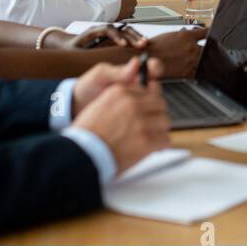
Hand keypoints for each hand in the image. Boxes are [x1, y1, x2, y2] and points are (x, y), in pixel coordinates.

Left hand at [59, 23, 146, 50]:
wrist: (69, 45)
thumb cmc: (71, 50)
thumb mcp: (73, 54)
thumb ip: (80, 57)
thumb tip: (89, 63)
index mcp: (93, 32)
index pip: (106, 29)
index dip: (116, 36)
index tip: (123, 45)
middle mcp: (103, 30)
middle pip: (120, 28)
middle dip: (132, 36)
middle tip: (141, 44)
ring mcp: (110, 33)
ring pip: (126, 30)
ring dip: (136, 36)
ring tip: (146, 44)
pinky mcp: (115, 38)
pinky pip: (128, 36)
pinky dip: (136, 40)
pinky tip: (144, 46)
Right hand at [71, 58, 169, 172]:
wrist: (80, 154)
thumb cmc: (87, 134)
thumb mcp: (99, 106)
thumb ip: (119, 100)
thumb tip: (139, 99)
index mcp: (120, 91)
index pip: (147, 91)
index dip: (148, 103)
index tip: (148, 111)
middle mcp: (132, 103)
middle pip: (159, 103)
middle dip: (156, 114)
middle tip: (152, 125)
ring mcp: (141, 121)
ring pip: (165, 120)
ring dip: (160, 129)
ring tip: (152, 138)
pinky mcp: (146, 140)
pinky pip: (165, 139)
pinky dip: (160, 145)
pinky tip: (153, 148)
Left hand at [72, 56, 157, 114]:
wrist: (77, 109)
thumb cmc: (88, 88)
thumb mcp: (99, 76)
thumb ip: (117, 71)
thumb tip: (136, 62)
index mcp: (133, 74)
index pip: (153, 67)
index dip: (156, 68)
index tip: (152, 73)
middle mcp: (139, 88)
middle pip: (157, 88)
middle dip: (152, 92)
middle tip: (140, 95)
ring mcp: (138, 104)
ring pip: (155, 104)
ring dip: (150, 108)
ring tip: (134, 111)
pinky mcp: (135, 119)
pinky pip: (147, 119)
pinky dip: (145, 120)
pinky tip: (134, 123)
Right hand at [138, 27, 205, 77]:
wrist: (146, 58)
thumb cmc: (153, 47)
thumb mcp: (170, 35)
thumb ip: (183, 36)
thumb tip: (189, 37)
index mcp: (187, 36)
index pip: (206, 32)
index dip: (209, 34)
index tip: (210, 35)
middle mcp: (191, 47)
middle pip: (208, 48)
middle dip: (208, 49)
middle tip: (208, 51)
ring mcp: (191, 60)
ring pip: (205, 60)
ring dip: (205, 61)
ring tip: (204, 62)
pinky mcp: (187, 72)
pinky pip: (198, 72)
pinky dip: (198, 71)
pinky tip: (197, 70)